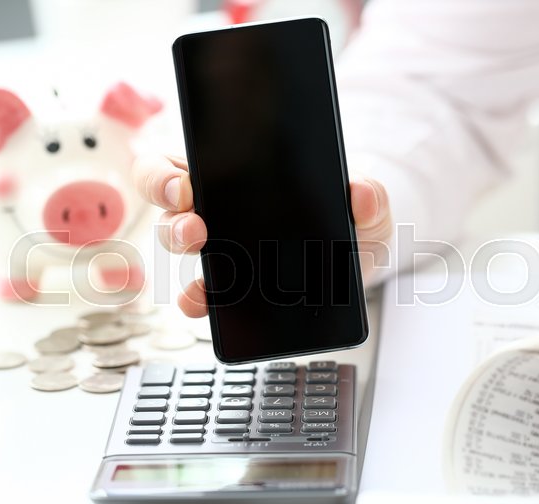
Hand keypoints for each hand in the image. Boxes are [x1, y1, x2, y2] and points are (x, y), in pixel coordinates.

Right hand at [133, 154, 392, 317]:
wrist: (358, 261)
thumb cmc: (350, 220)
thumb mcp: (366, 203)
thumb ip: (371, 195)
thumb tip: (360, 195)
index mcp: (237, 173)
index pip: (180, 164)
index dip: (167, 176)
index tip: (186, 188)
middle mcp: (218, 205)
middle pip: (169, 204)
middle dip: (175, 219)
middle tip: (197, 231)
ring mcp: (221, 247)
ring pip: (178, 243)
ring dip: (183, 252)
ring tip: (203, 263)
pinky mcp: (231, 286)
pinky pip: (201, 292)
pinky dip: (197, 298)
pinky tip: (205, 303)